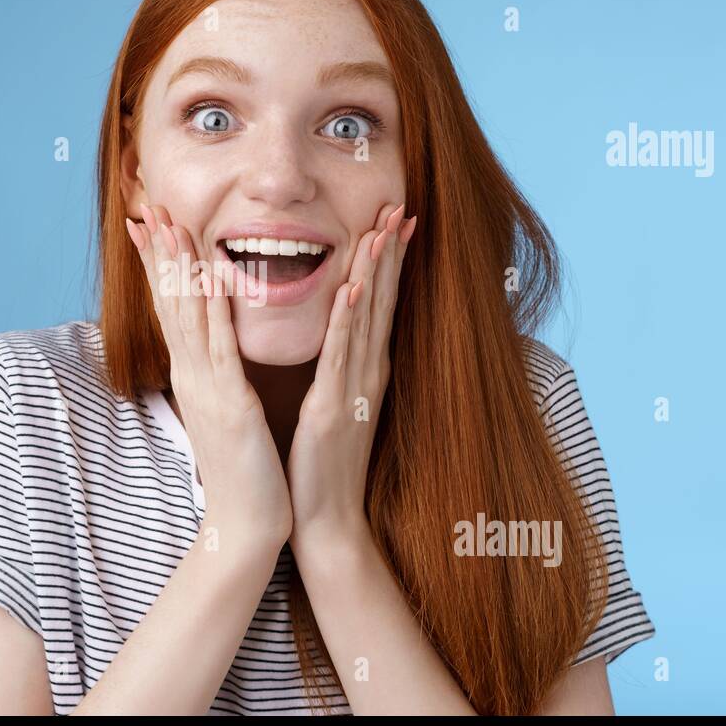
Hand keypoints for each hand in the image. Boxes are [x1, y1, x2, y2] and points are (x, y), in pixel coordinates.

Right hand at [126, 203, 293, 546]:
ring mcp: (208, 388)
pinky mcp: (231, 404)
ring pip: (189, 316)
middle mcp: (193, 375)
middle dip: (160, 252)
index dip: (160, 264)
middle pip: (171, 302)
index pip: (173, 308)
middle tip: (147, 207)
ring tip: (170, 223)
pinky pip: (221, 348)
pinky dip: (214, 310)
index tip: (148, 224)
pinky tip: (210, 277)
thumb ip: (215, 377)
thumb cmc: (242, 469)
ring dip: (180, 267)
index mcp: (195, 376)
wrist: (245, 523)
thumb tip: (208, 352)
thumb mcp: (224, 411)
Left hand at [285, 203, 417, 545]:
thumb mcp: (336, 405)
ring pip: (365, 319)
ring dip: (374, 272)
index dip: (389, 261)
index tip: (396, 219)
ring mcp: (353, 389)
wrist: (327, 519)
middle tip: (399, 206)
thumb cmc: (326, 465)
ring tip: (382, 229)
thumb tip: (344, 339)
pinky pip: (339, 355)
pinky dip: (347, 320)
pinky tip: (351, 288)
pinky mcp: (331, 407)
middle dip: (390, 253)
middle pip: (381, 301)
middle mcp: (367, 373)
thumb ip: (342, 370)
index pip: (380, 304)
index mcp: (366, 371)